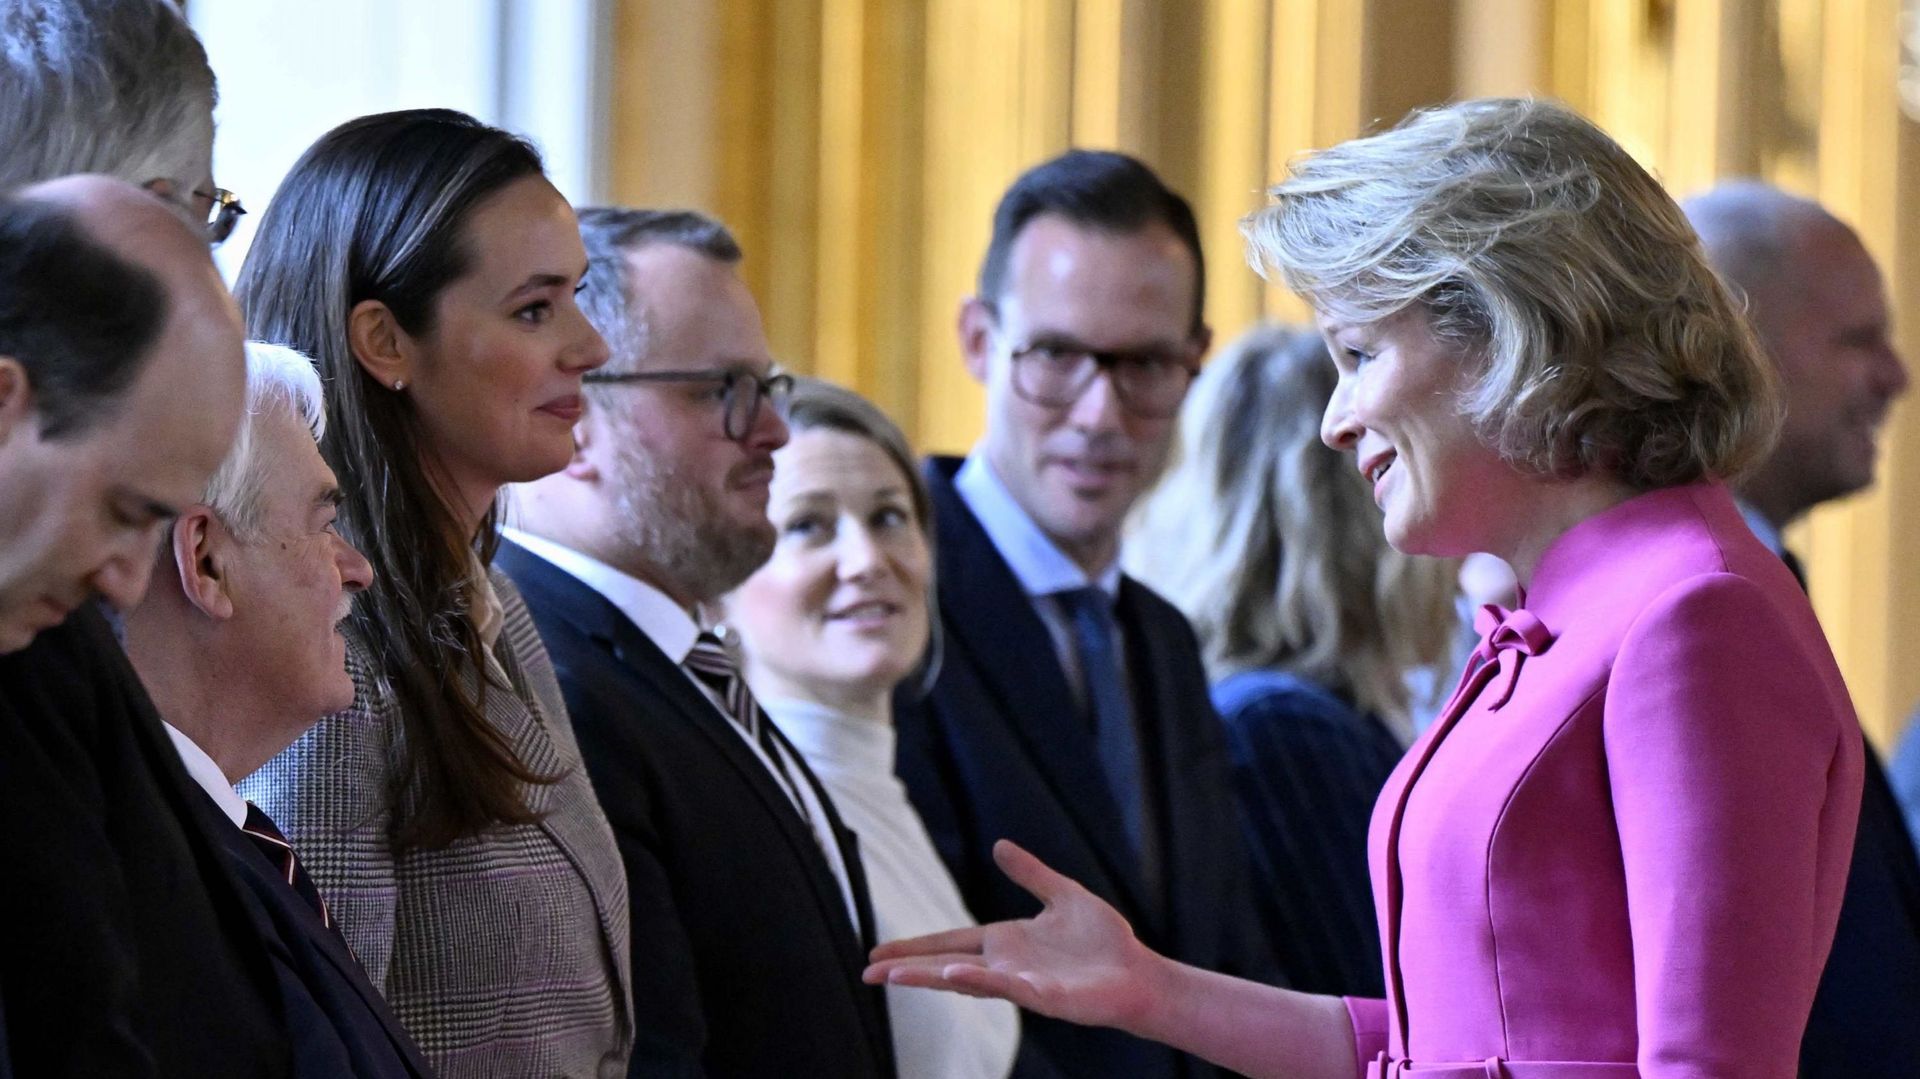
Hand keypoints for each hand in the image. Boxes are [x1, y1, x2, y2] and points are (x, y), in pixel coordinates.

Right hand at [864, 840, 1162, 1031]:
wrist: (1138, 973)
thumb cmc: (1104, 941)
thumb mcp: (1062, 894)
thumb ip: (1030, 872)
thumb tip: (999, 845)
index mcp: (1004, 942)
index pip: (948, 943)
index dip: (913, 947)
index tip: (877, 955)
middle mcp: (1005, 966)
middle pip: (944, 965)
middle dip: (906, 969)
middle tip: (866, 974)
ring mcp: (1021, 984)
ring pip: (966, 980)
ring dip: (930, 977)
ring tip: (893, 977)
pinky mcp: (1043, 997)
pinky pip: (1006, 988)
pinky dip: (979, 981)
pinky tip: (954, 975)